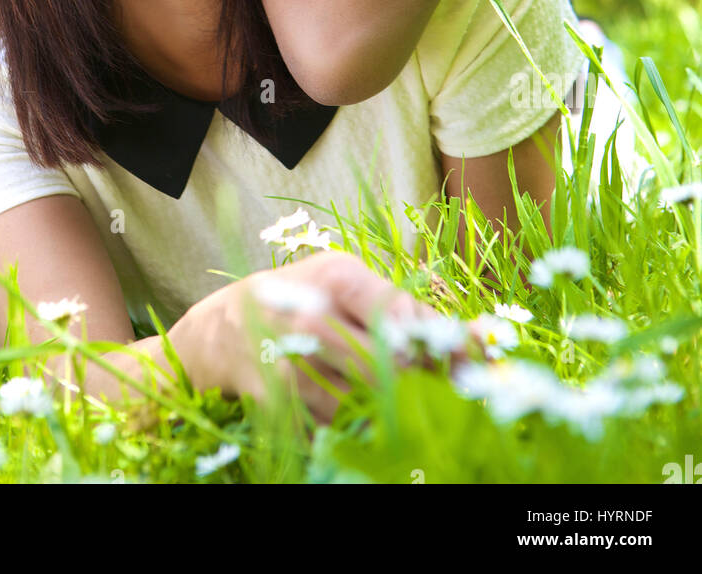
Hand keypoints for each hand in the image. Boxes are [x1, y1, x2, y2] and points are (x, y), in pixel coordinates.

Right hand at [176, 251, 464, 425]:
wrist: (223, 331)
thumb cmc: (301, 297)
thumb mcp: (346, 282)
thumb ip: (404, 307)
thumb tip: (478, 336)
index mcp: (337, 276)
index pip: (404, 314)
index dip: (441, 341)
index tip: (465, 358)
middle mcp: (312, 316)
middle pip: (390, 365)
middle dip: (422, 382)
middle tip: (440, 390)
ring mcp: (292, 363)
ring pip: (366, 402)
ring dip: (390, 408)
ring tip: (398, 401)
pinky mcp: (279, 403)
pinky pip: (336, 425)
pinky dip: (354, 425)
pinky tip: (357, 413)